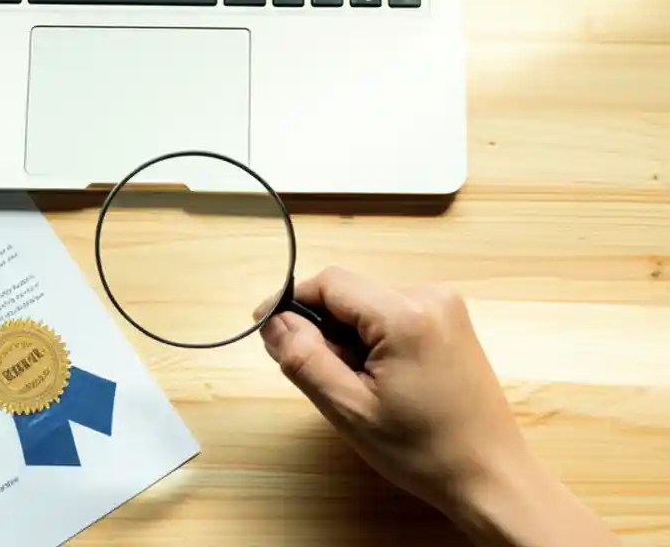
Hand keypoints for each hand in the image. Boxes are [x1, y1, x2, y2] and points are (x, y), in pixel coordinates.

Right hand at [258, 267, 617, 546]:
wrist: (490, 477)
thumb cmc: (423, 451)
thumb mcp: (349, 409)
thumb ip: (304, 358)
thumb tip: (273, 321)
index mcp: (406, 314)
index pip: (329, 283)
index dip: (290, 304)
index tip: (267, 334)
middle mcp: (430, 296)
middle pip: (348, 292)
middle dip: (322, 328)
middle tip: (318, 377)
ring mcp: (445, 307)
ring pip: (367, 304)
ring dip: (347, 336)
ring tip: (356, 386)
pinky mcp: (450, 321)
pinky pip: (391, 314)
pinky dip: (372, 340)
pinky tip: (379, 379)